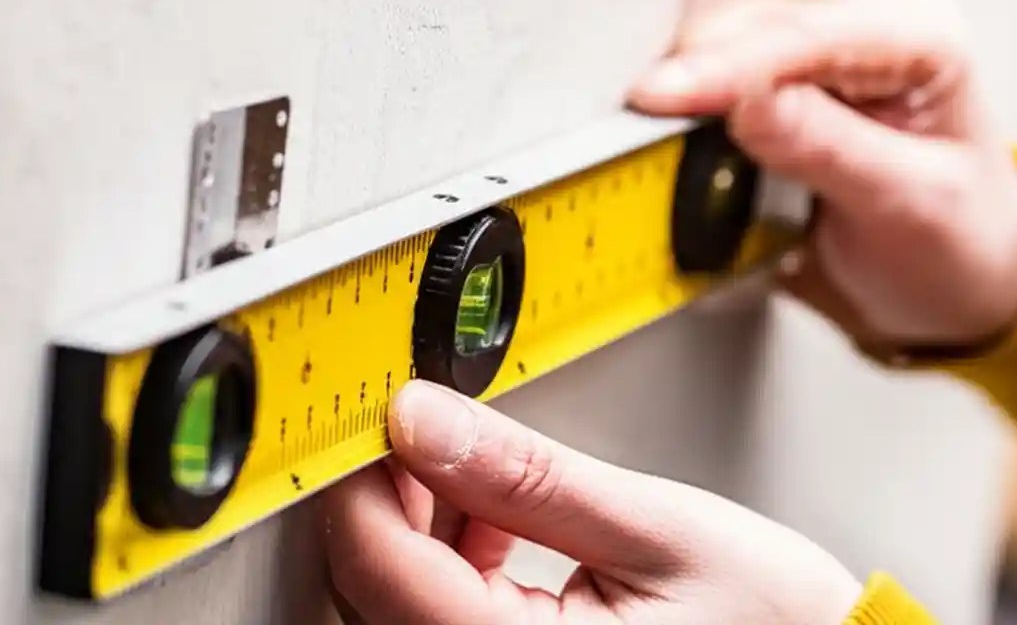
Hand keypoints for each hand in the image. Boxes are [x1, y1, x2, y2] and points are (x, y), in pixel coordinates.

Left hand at [321, 380, 860, 623]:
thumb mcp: (654, 529)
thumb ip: (527, 477)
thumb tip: (427, 418)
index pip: (379, 567)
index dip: (361, 477)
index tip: (380, 412)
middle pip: (372, 587)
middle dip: (394, 495)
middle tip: (434, 427)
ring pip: (398, 601)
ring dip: (422, 525)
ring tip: (487, 473)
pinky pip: (440, 615)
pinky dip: (452, 557)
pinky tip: (497, 518)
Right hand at [629, 0, 1016, 350]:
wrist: (956, 277)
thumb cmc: (954, 241)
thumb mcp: (905, 207)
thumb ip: (826, 149)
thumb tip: (746, 103)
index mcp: (921, 41)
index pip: (808, 32)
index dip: (728, 64)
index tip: (664, 97)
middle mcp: (870, 22)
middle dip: (701, 58)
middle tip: (672, 126)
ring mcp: (818, 39)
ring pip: (722, 6)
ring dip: (690, 65)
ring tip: (688, 131)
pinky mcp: (776, 65)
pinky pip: (710, 42)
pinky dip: (688, 81)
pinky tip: (692, 123)